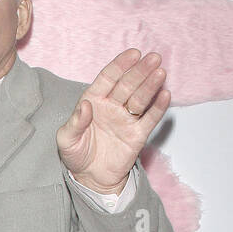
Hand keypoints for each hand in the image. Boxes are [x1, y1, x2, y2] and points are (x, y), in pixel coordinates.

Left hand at [57, 48, 170, 193]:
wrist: (90, 178)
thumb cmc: (76, 154)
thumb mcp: (67, 140)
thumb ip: (74, 123)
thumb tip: (85, 106)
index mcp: (94, 101)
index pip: (108, 78)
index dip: (120, 65)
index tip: (134, 54)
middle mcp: (112, 106)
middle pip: (128, 85)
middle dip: (140, 71)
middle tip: (154, 58)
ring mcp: (125, 119)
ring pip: (140, 98)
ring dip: (151, 85)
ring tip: (160, 73)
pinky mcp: (137, 134)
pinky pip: (149, 119)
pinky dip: (158, 107)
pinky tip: (165, 95)